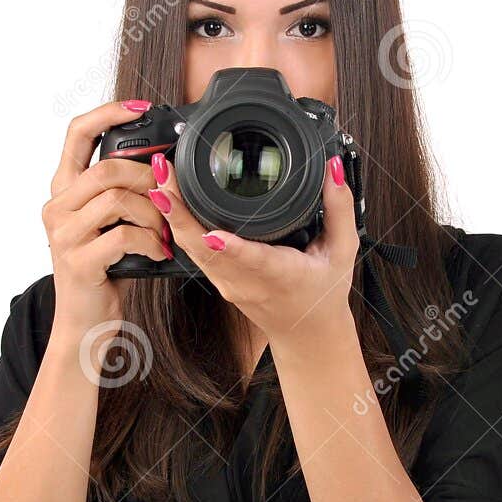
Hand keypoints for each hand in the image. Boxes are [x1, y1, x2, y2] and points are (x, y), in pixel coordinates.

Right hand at [41, 99, 171, 335]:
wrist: (85, 325)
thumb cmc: (105, 271)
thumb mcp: (110, 224)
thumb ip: (123, 193)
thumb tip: (162, 163)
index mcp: (64, 191)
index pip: (77, 134)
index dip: (108, 113)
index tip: (140, 107)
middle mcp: (56, 207)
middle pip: (106, 167)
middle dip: (147, 177)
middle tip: (168, 196)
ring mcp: (63, 235)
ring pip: (117, 199)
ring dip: (154, 214)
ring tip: (164, 232)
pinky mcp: (78, 261)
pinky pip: (124, 235)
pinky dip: (151, 242)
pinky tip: (158, 254)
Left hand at [148, 151, 359, 349]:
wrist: (306, 333)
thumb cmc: (323, 293)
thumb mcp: (342, 251)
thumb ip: (339, 207)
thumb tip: (332, 168)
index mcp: (280, 275)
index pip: (254, 260)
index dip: (231, 247)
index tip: (211, 232)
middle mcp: (246, 282)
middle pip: (205, 249)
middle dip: (180, 214)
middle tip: (164, 178)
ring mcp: (227, 282)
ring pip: (191, 249)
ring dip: (171, 215)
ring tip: (159, 178)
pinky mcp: (218, 279)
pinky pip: (191, 250)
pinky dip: (176, 224)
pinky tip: (166, 198)